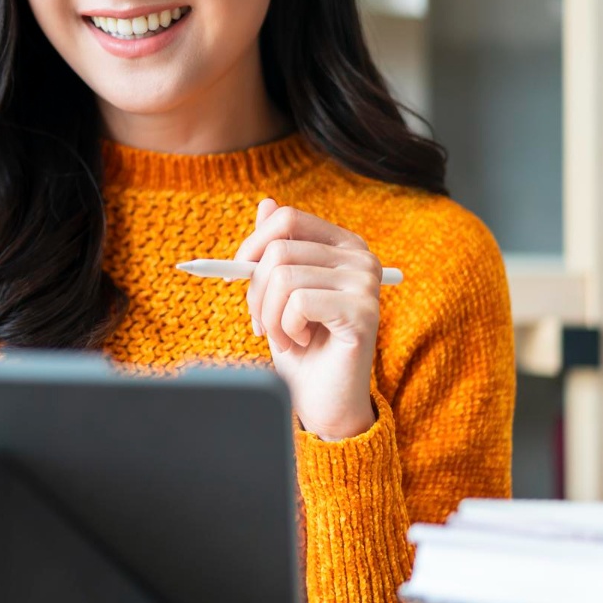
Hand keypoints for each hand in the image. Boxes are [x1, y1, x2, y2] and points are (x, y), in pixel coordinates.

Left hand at [235, 199, 380, 440]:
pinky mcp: (363, 311)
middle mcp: (360, 256)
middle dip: (255, 292)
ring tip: (284, 337)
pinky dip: (286, 328)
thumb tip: (266, 202)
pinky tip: (301, 343)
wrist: (322, 400)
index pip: (286, 218)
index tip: (237, 276)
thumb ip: (275, 248)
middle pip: (279, 249)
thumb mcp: (278, 293)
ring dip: (269, 316)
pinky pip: (299, 302)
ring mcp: (366, 282)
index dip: (251, 244)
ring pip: (283, 276)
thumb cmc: (300, 344)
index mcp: (341, 245)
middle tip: (261, 323)